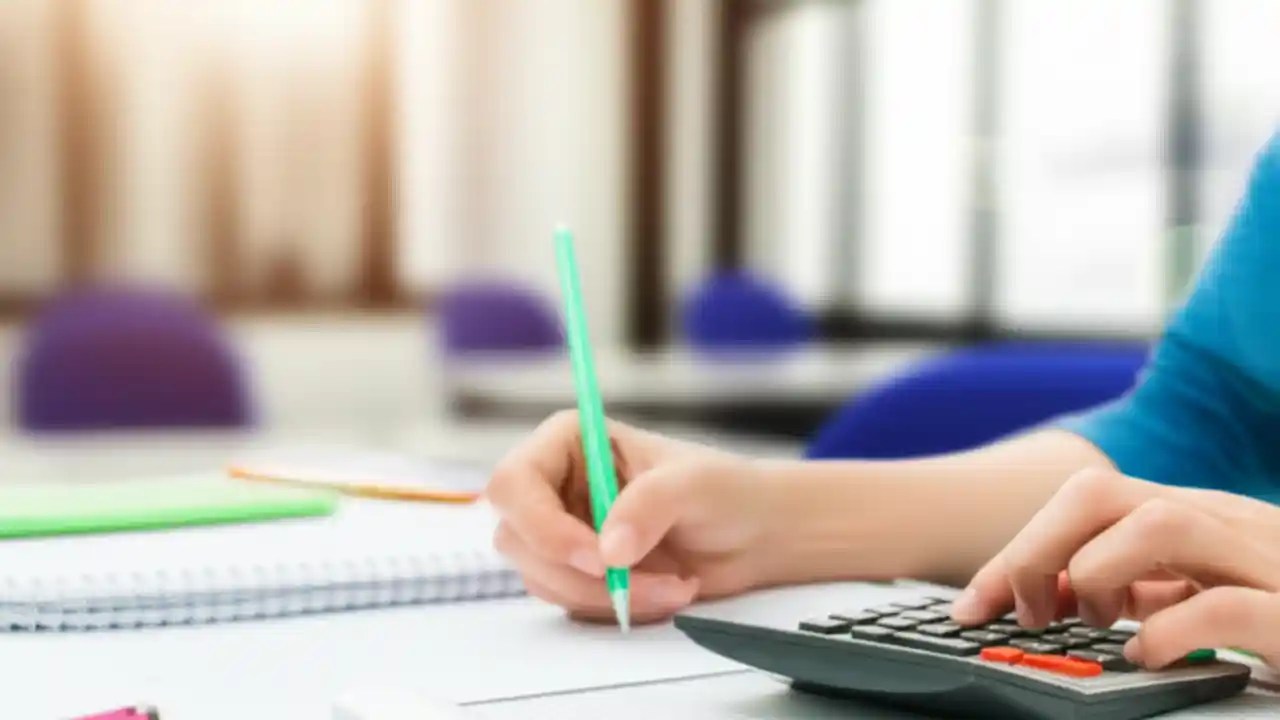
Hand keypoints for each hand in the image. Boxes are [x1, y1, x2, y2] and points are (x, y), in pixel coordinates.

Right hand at [486, 411, 773, 623]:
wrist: (753, 536)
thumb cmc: (725, 491)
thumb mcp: (695, 484)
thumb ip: (650, 504)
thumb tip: (608, 550)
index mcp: (569, 441)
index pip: (515, 482)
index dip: (542, 525)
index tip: (597, 558)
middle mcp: (553, 484)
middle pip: (517, 537)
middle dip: (577, 572)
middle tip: (634, 583)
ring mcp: (560, 531)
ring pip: (541, 577)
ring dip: (604, 595)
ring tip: (671, 585)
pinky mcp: (575, 571)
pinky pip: (567, 601)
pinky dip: (613, 607)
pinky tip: (662, 593)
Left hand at [951, 467, 1279, 667]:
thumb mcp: (1201, 596)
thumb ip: (1142, 587)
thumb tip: (1056, 596)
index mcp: (1197, 518)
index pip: (1086, 500)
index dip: (1020, 547)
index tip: (974, 604)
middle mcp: (1229, 525)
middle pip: (1103, 494)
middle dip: (1037, 548)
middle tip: (1019, 613)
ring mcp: (1271, 563)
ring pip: (1160, 522)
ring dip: (1095, 573)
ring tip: (1085, 623)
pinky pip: (1231, 603)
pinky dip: (1170, 628)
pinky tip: (1147, 657)